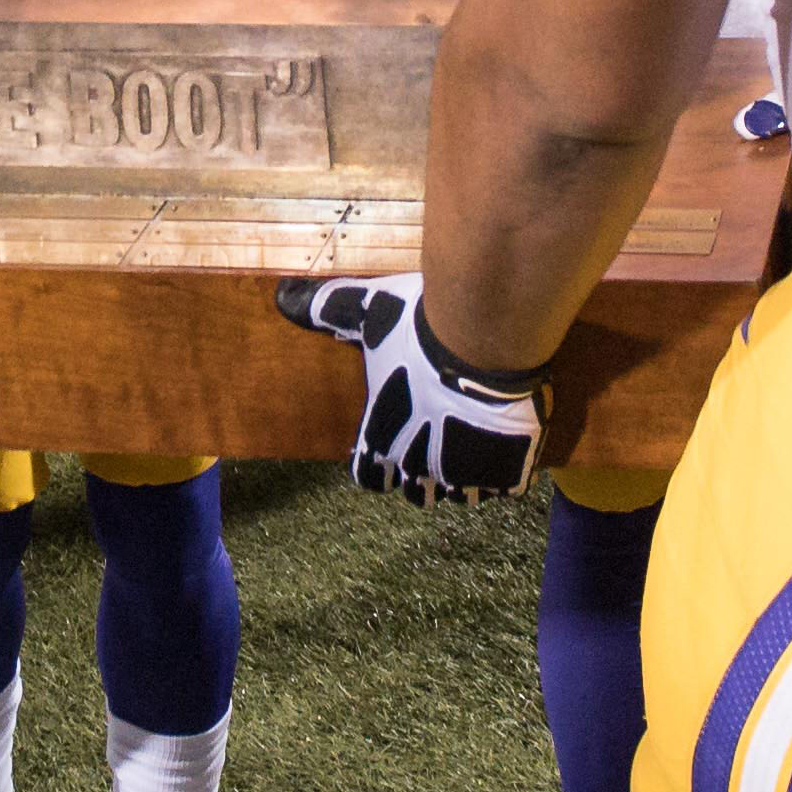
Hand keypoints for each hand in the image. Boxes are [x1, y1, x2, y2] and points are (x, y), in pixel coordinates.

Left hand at [274, 272, 541, 504]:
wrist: (486, 335)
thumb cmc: (421, 325)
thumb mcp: (367, 311)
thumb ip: (327, 310)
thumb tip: (284, 297)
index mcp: (381, 437)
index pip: (368, 476)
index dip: (377, 462)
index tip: (390, 442)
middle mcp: (419, 466)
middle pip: (416, 492)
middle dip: (422, 471)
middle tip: (436, 439)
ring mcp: (466, 474)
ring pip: (460, 494)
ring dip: (463, 475)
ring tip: (472, 443)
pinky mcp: (508, 471)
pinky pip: (502, 489)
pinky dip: (503, 472)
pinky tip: (505, 444)